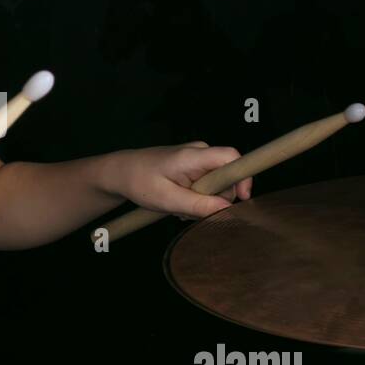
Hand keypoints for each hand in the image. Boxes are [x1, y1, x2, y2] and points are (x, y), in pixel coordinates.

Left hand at [104, 142, 252, 219]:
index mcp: (193, 156)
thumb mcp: (168, 199)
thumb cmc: (139, 181)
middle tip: (191, 212)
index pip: (232, 157)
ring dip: (203, 201)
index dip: (243, 177)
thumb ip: (198, 205)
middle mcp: (199, 153)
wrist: (121, 172)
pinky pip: (207, 184)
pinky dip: (197, 198)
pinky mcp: (193, 166)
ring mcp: (197, 158)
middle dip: (215, 199)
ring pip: (217, 184)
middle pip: (226, 177)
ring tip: (180, 208)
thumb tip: (227, 210)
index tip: (242, 198)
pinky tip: (180, 203)